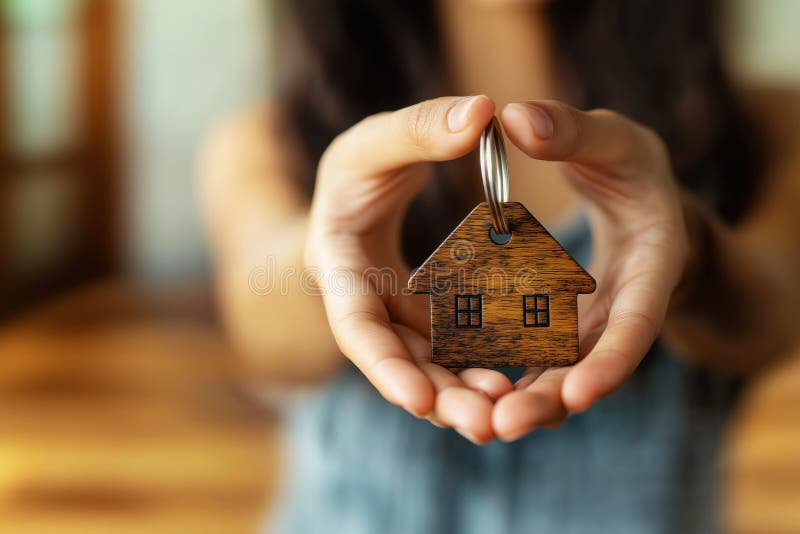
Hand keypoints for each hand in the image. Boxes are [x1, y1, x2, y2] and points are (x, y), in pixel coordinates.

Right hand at [306, 96, 514, 442]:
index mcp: (340, 264)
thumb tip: (483, 111)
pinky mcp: (425, 321)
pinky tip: (514, 382)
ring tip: (506, 411)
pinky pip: (450, 352)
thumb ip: (422, 126)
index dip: (382, 364)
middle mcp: (364, 304)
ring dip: (462, 394)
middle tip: (484, 423)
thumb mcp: (376, 139)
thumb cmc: (356, 167)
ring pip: (427, 369)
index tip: (418, 401)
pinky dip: (478, 368)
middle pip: (396, 363)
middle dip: (436, 397)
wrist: (356, 194)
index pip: (354, 322)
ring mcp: (395, 318)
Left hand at [491, 100, 689, 439]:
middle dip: (550, 398)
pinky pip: (529, 355)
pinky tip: (465, 394)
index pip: (635, 321)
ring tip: (480, 425)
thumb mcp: (612, 139)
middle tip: (505, 425)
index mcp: (651, 264)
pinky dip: (504, 375)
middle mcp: (622, 306)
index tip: (580, 394)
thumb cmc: (630, 163)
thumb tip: (513, 116)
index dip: (612, 359)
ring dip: (521, 401)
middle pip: (590, 365)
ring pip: (555, 372)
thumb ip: (570, 131)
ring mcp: (587, 322)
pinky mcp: (554, 323)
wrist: (631, 192)